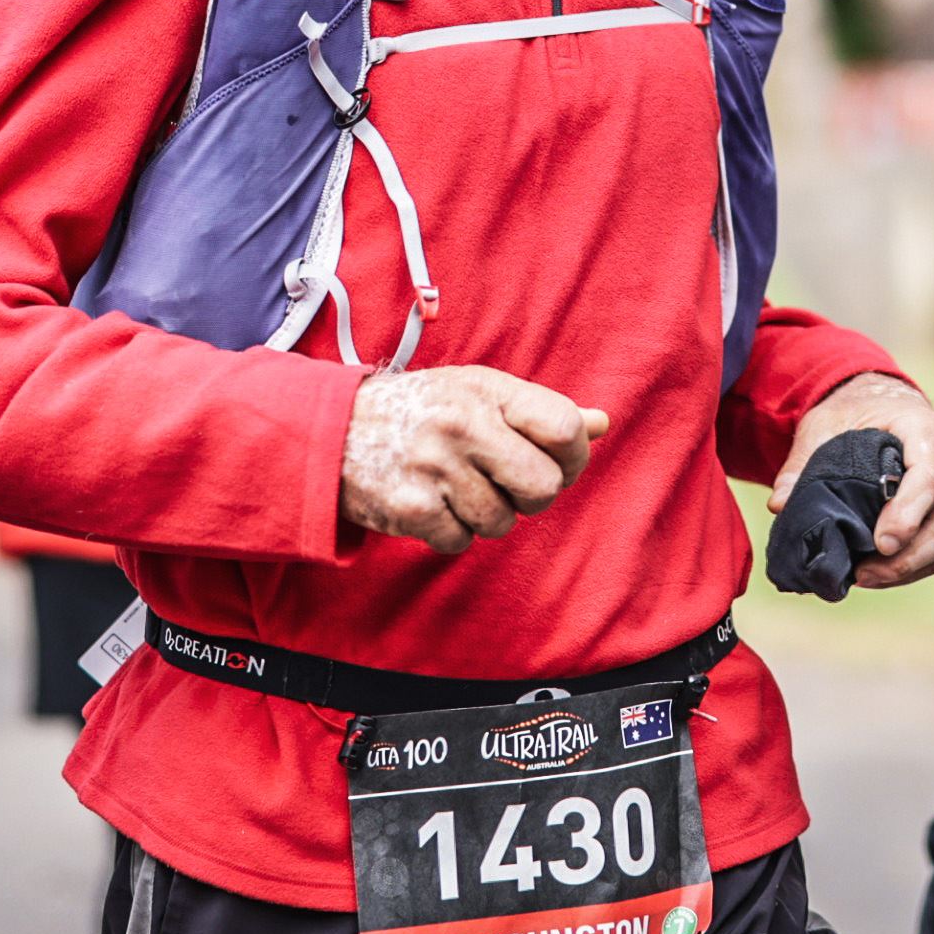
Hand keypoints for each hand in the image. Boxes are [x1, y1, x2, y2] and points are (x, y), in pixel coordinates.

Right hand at [340, 366, 608, 556]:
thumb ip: (539, 411)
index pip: (564, 429)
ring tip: (456, 488)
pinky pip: (461, 542)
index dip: (573, 455)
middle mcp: (461, 425)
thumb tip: (601, 423)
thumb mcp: (478, 393)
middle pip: (543, 488)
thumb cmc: (421, 411)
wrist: (332, 430)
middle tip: (503, 482)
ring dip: (486, 516)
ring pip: (502, 522)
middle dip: (531, 496)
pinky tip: (431, 505)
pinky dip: (451, 533)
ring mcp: (434, 468)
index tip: (558, 462)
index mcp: (485, 390)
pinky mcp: (409, 508)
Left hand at [770, 371, 933, 589]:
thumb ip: (802, 463)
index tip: (881, 544)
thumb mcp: (824, 425)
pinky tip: (881, 575)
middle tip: (865, 574)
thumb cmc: (855, 413)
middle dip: (909, 556)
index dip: (908, 514)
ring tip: (866, 577)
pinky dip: (916, 565)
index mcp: (926, 427)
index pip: (930, 477)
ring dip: (911, 567)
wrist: (883, 403)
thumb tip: (779, 504)